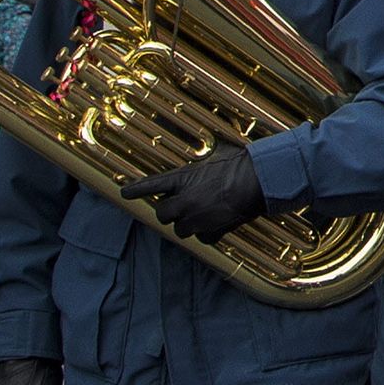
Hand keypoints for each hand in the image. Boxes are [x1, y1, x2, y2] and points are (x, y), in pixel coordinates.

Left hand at [119, 144, 268, 243]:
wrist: (258, 182)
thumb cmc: (241, 164)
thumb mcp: (218, 151)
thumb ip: (207, 154)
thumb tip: (210, 145)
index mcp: (183, 179)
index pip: (150, 185)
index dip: (135, 190)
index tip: (125, 192)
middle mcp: (185, 201)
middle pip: (162, 214)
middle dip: (168, 211)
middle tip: (177, 206)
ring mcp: (197, 218)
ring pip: (181, 230)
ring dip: (186, 224)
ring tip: (198, 215)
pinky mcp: (213, 231)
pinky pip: (203, 239)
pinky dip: (207, 234)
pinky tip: (214, 225)